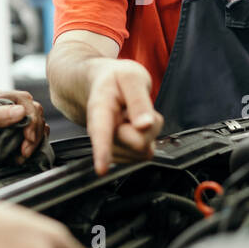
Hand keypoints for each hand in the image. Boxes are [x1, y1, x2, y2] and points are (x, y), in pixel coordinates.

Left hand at [0, 89, 47, 166]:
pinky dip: (35, 143)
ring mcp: (12, 117)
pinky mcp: (18, 130)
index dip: (30, 118)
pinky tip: (23, 154)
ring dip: (35, 139)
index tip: (28, 138)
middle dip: (34, 131)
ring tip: (22, 154)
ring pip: (37, 121)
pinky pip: (37, 131)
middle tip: (25, 150)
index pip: (23, 100)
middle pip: (33, 110)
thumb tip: (20, 110)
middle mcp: (4, 104)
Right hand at [85, 59, 163, 174]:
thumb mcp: (131, 77)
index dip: (102, 151)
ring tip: (133, 114)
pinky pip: (145, 153)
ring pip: (143, 149)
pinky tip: (134, 125)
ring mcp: (110, 146)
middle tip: (136, 107)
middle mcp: (100, 133)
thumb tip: (144, 126)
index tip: (101, 170)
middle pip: (139, 142)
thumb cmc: (115, 80)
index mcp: (99, 110)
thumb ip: (139, 101)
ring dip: (148, 131)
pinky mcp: (122, 155)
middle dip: (148, 125)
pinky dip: (147, 138)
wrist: (100, 86)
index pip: (101, 132)